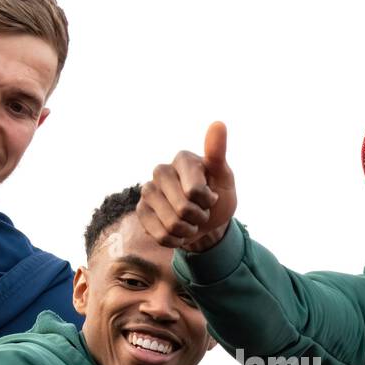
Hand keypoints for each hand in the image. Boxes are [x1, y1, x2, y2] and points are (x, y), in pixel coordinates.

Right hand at [137, 122, 237, 252]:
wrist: (207, 221)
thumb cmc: (217, 195)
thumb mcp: (224, 178)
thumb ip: (218, 154)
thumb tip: (218, 123)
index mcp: (182, 158)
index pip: (195, 191)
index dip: (208, 202)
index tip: (211, 197)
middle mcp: (161, 170)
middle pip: (182, 209)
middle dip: (198, 218)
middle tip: (201, 212)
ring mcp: (148, 190)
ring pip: (171, 224)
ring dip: (188, 230)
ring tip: (190, 221)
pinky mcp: (140, 211)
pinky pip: (160, 235)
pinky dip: (175, 240)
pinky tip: (179, 231)